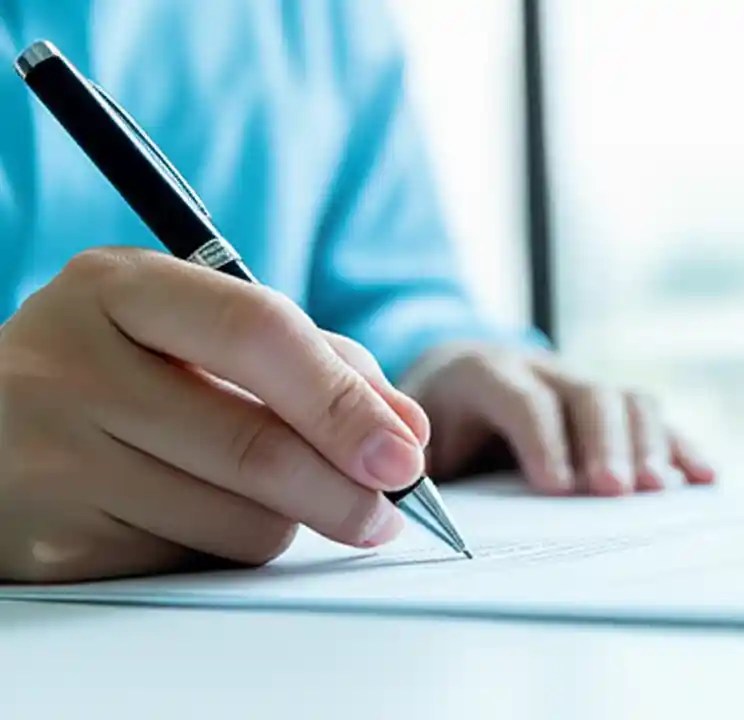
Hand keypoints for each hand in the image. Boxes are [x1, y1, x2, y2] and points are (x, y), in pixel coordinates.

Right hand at [0, 248, 429, 581]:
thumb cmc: (116, 370)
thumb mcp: (194, 330)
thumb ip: (312, 361)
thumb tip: (406, 430)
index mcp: (117, 287)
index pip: (259, 334)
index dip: (344, 401)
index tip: (404, 454)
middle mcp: (70, 364)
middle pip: (254, 446)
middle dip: (345, 490)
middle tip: (388, 512)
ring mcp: (50, 456)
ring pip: (237, 519)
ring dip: (287, 521)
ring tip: (272, 496)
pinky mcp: (50, 541)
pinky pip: (191, 559)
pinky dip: (225, 546)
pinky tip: (198, 513)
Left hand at [402, 343, 714, 495]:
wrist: (452, 378)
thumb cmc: (430, 423)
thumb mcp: (407, 439)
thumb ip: (415, 468)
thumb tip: (417, 511)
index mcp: (484, 373)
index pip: (522, 399)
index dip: (542, 440)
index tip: (556, 487)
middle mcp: (542, 370)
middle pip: (586, 395)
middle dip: (604, 444)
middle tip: (616, 492)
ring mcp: (581, 384)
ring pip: (626, 399)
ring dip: (648, 444)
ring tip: (657, 490)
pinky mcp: (609, 406)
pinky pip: (652, 417)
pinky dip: (680, 446)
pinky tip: (703, 477)